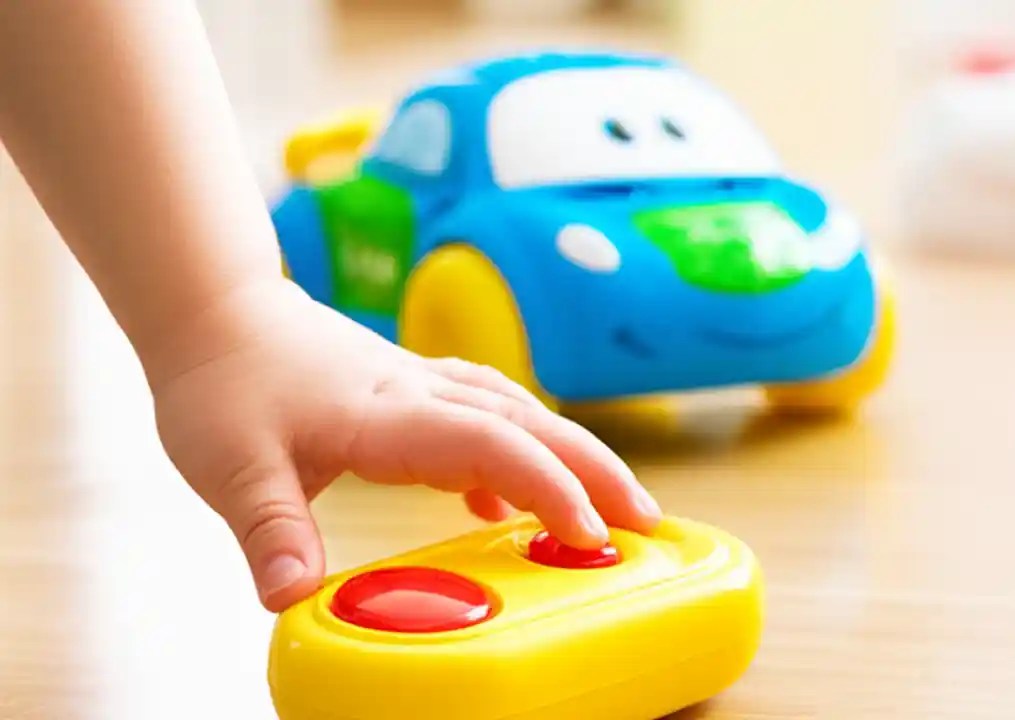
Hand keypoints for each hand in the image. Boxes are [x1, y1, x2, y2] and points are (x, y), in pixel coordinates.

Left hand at [146, 280, 661, 611]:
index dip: (546, 486)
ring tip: (614, 508)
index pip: (488, 443)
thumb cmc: (225, 382)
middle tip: (649, 523)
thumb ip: (270, 531)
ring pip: (520, 416)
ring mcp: (423, 389)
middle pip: (529, 423)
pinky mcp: (415, 395)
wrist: (217, 313)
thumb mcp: (233, 465)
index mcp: (387, 412)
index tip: (587, 535)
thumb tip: (290, 599)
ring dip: (575, 457)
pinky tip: (507, 506)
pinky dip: (517, 457)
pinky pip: (488, 419)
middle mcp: (420, 394)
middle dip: (596, 471)